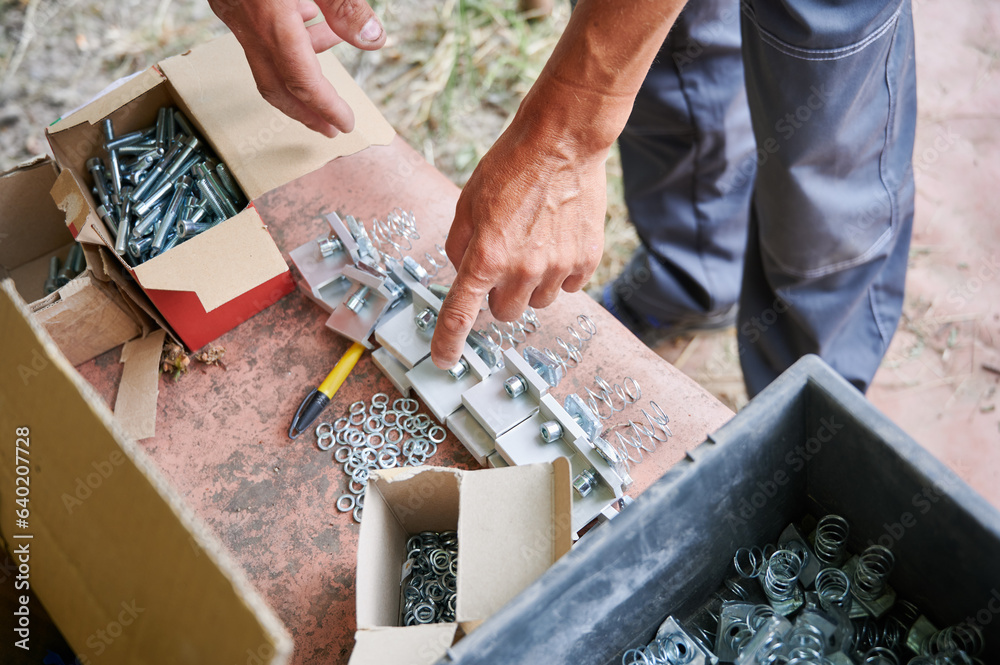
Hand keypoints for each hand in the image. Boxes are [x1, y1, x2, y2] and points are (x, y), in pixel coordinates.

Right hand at [208, 0, 385, 135]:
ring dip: (297, 76)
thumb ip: (345, 5)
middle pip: (273, 84)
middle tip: (330, 128)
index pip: (299, 80)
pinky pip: (256, 34)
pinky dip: (285, 43)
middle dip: (304, 111)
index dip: (324, 106)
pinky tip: (308, 28)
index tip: (345, 123)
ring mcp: (230, 8)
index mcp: (268, 16)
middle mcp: (243, 19)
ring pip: (263, 60)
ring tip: (328, 80)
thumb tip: (373, 39)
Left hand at [429, 111, 606, 368]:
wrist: (563, 141)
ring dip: (532, 284)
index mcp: (485, 256)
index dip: (449, 342)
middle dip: (500, 296)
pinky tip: (558, 239)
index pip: (461, 314)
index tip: (444, 360)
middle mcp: (522, 269)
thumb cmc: (510, 167)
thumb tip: (462, 273)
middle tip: (504, 263)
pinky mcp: (586, 260)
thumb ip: (459, 245)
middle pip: (505, 313)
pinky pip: (569, 286)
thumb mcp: (468, 203)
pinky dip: (561, 272)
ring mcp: (558, 267)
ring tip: (536, 242)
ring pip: (538, 302)